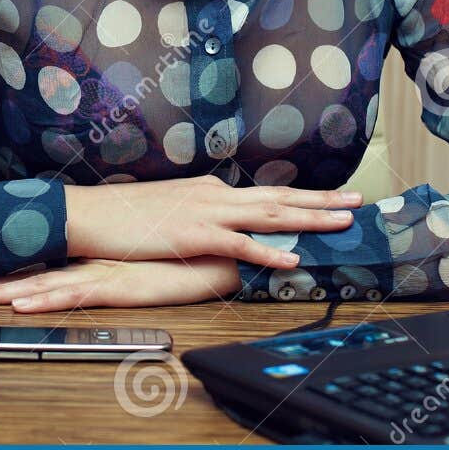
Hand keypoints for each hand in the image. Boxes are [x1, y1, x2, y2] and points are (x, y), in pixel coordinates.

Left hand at [0, 256, 242, 311]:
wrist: (213, 251)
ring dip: (4, 292)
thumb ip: (114, 270)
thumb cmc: (178, 261)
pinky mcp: (117, 288)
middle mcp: (87, 265)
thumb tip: (91, 274)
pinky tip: (23, 305)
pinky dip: (47, 300)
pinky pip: (74, 295)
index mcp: (89, 261)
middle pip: (29, 275)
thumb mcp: (137, 268)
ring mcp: (98, 275)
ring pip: (42, 285)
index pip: (38, 266)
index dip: (4, 270)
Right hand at [64, 175, 361, 270]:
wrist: (90, 214)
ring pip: (269, 215)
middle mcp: (214, 196)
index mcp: (210, 191)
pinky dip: (268, 252)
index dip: (302, 197)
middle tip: (358, 202)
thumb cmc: (124, 217)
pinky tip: (292, 258)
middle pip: (278, 197)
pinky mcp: (193, 236)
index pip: (265, 194)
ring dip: (309, 218)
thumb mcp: (169, 211)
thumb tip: (219, 227)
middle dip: (322, 200)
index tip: (331, 198)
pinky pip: (239, 246)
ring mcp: (205, 214)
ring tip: (343, 221)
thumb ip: (198, 216)